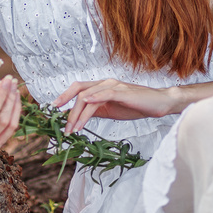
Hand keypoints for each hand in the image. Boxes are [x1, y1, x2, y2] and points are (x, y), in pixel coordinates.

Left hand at [52, 79, 175, 134]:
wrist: (159, 103)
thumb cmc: (137, 106)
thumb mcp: (112, 110)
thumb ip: (96, 110)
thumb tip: (78, 118)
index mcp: (101, 86)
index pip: (78, 89)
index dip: (64, 97)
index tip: (53, 110)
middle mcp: (104, 83)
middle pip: (78, 89)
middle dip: (65, 104)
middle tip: (57, 121)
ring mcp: (112, 86)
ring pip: (87, 96)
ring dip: (76, 114)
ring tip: (71, 129)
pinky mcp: (121, 92)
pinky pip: (102, 95)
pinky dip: (90, 104)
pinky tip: (84, 113)